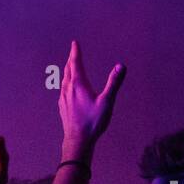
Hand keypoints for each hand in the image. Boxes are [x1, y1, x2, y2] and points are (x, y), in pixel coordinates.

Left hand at [58, 40, 125, 162]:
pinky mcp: (63, 106)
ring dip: (67, 70)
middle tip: (73, 50)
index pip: (75, 63)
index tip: (74, 43)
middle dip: (71, 59)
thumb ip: (114, 83)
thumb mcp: (107, 101)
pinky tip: (67, 87)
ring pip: (64, 79)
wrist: (78, 140)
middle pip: (68, 70)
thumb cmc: (93, 122)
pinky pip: (63, 89)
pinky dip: (66, 82)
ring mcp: (63, 98)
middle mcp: (68, 89)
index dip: (75, 52)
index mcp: (78, 85)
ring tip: (70, 65)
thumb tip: (121, 66)